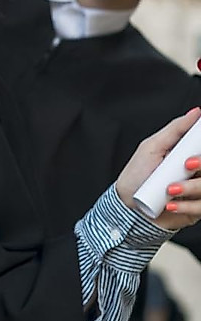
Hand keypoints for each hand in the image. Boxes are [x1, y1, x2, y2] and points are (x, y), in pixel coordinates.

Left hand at [115, 106, 200, 229]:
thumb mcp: (152, 147)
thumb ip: (175, 129)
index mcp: (190, 155)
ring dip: (191, 188)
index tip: (190, 157)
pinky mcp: (197, 209)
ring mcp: (198, 191)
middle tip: (186, 165)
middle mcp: (197, 172)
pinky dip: (188, 206)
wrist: (127, 206)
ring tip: (169, 189)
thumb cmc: (137, 176)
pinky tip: (170, 204)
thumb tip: (196, 112)